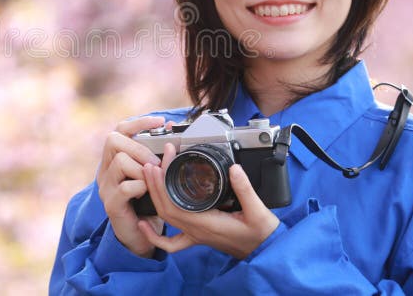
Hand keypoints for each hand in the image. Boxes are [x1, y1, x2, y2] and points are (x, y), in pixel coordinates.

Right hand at [96, 115, 165, 257]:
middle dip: (139, 148)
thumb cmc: (146, 201)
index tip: (160, 121)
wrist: (137, 234)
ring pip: (120, 162)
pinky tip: (146, 193)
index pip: (119, 130)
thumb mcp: (150, 174)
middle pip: (114, 140)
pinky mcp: (112, 204)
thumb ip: (155, 154)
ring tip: (151, 180)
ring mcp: (106, 187)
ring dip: (142, 169)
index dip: (138, 122)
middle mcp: (105, 170)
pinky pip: (127, 187)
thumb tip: (169, 127)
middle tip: (155, 162)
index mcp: (114, 159)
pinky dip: (141, 187)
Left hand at [137, 142, 279, 258]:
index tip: (160, 165)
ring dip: (154, 197)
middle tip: (152, 163)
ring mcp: (196, 235)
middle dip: (154, 184)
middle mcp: (197, 231)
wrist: (266, 251)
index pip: (174, 205)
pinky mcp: (200, 235)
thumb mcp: (258, 210)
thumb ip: (245, 189)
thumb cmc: (262, 234)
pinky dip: (156, 235)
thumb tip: (234, 169)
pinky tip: (146, 225)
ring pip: (167, 219)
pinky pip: (173, 240)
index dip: (162, 185)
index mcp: (207, 224)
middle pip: (165, 209)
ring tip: (150, 176)